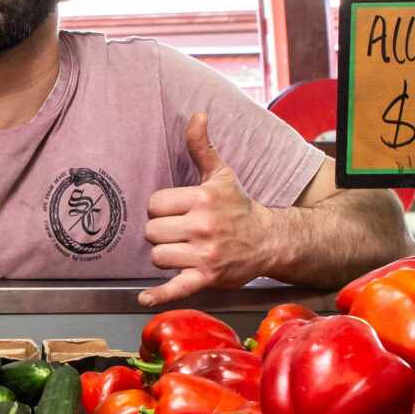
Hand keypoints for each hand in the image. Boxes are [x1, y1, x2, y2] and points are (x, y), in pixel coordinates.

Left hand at [140, 113, 270, 306]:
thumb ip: (202, 146)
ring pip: (158, 256)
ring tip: (181, 251)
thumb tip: (196, 115)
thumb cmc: (239, 206)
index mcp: (202, 198)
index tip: (175, 212)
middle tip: (180, 232)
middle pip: (152, 231)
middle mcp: (203, 226)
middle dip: (161, 232)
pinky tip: (145, 299)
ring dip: (164, 256)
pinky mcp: (207, 277)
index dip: (160, 209)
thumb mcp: (221, 174)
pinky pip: (177, 287)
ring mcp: (205, 254)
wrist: (269, 240)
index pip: (154, 204)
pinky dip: (160, 295)